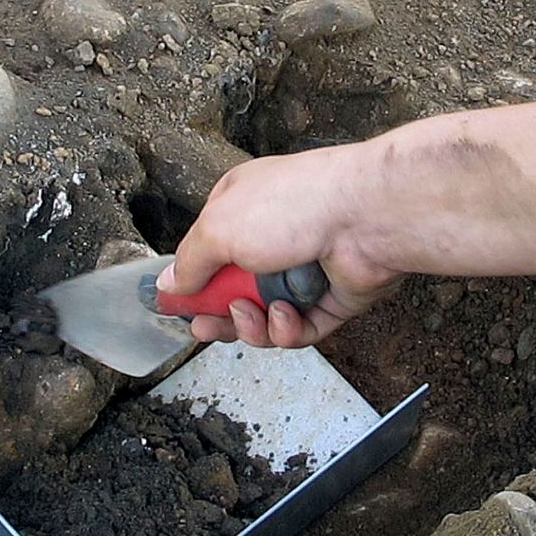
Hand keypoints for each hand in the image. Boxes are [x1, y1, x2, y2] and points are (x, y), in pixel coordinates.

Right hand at [155, 142, 403, 346]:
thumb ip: (190, 262)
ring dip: (253, 325)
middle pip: (236, 291)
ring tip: (251, 315)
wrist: (366, 216)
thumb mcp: (218, 229)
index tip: (179, 303)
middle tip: (205, 328)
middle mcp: (275, 237)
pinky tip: (286, 316)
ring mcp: (305, 269)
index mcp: (243, 208)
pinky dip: (288, 329)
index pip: (210, 251)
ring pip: (266, 317)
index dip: (194, 281)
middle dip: (219, 315)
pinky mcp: (332, 298)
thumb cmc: (294, 205)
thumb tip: (169, 283)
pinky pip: (300, 328)